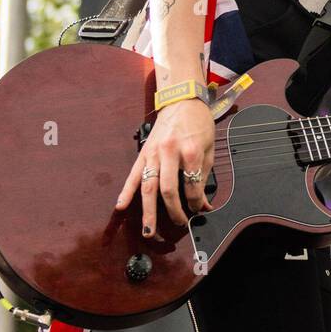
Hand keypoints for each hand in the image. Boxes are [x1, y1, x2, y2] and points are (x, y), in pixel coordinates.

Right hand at [114, 98, 214, 237]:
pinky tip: (121, 207)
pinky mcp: (143, 153)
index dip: (197, 202)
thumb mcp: (209, 148)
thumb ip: (204, 176)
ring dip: (147, 211)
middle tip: (179, 224)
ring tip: (149, 230)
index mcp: (190, 151)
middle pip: (168, 190)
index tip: (200, 209)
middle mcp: (169, 153)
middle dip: (173, 211)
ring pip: (148, 187)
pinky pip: (133, 175)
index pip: (192, 185)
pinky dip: (126, 192)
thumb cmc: (198, 124)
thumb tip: (204, 203)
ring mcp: (153, 153)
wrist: (182, 100)